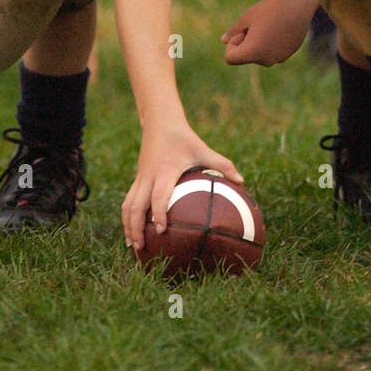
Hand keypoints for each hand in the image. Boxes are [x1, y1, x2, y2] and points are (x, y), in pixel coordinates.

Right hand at [122, 121, 242, 251]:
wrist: (160, 122)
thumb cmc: (184, 138)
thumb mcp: (203, 149)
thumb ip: (222, 164)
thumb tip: (242, 181)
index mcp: (165, 170)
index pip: (159, 195)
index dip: (159, 212)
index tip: (161, 229)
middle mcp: (149, 176)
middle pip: (136, 205)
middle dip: (136, 227)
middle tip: (140, 247)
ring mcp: (140, 178)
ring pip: (128, 205)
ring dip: (128, 225)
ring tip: (132, 246)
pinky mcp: (137, 179)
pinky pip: (129, 200)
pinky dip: (127, 217)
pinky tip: (132, 231)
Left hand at [221, 0, 313, 66]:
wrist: (297, 4)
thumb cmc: (268, 9)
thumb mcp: (246, 18)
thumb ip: (234, 32)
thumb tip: (223, 40)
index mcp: (252, 53)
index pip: (230, 58)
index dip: (232, 43)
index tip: (243, 29)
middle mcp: (266, 60)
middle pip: (247, 56)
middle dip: (246, 42)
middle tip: (257, 24)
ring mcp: (279, 58)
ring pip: (260, 54)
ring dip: (259, 43)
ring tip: (269, 24)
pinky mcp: (289, 53)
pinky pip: (273, 51)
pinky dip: (272, 43)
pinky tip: (280, 27)